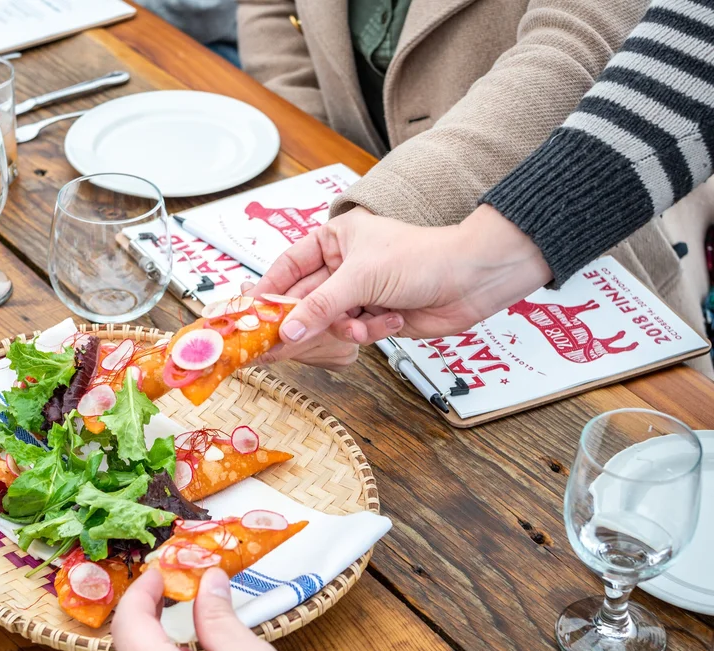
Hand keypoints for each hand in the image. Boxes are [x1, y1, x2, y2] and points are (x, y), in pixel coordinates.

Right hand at [251, 204, 551, 365]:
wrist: (471, 279)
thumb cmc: (421, 258)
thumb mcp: (361, 278)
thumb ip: (319, 306)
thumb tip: (286, 330)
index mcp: (334, 239)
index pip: (288, 265)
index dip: (269, 289)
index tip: (251, 312)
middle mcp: (342, 266)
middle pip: (304, 299)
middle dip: (304, 319)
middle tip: (283, 339)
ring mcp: (358, 293)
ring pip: (328, 322)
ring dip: (346, 327)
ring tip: (364, 323)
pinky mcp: (374, 317)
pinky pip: (353, 334)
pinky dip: (369, 332)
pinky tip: (391, 320)